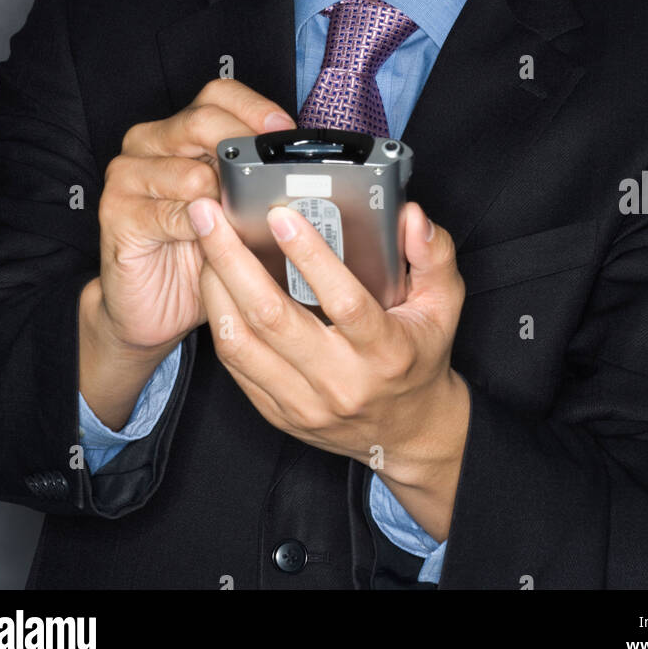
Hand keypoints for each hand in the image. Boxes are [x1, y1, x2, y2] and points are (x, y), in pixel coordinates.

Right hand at [94, 79, 296, 354]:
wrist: (152, 305)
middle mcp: (150, 142)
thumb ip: (253, 179)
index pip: (218, 95)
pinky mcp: (117, 212)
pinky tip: (209, 242)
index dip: (255, 108)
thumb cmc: (200, 252)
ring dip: (223, 200)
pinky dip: (199, 230)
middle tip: (271, 174)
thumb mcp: (235, 208)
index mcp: (180, 130)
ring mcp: (128, 175)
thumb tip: (300, 167)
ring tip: (240, 222)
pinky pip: (172, 215)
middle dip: (244, 146)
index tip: (285, 132)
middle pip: (202, 121)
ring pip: (189, 172)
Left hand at [189, 194, 470, 538]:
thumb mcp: (444, 305)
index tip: (281, 216)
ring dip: (214, 287)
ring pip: (240, 342)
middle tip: (210, 216)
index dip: (310, 257)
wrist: (406, 433)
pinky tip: (213, 282)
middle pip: (272, 318)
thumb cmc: (420, 358)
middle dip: (232, 260)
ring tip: (204, 241)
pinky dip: (218, 318)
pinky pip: (235, 365)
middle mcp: (340, 382)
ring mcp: (303, 403)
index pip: (343, 302)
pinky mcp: (277, 412)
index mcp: (385, 352)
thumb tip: (411, 215)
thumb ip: (434, 254)